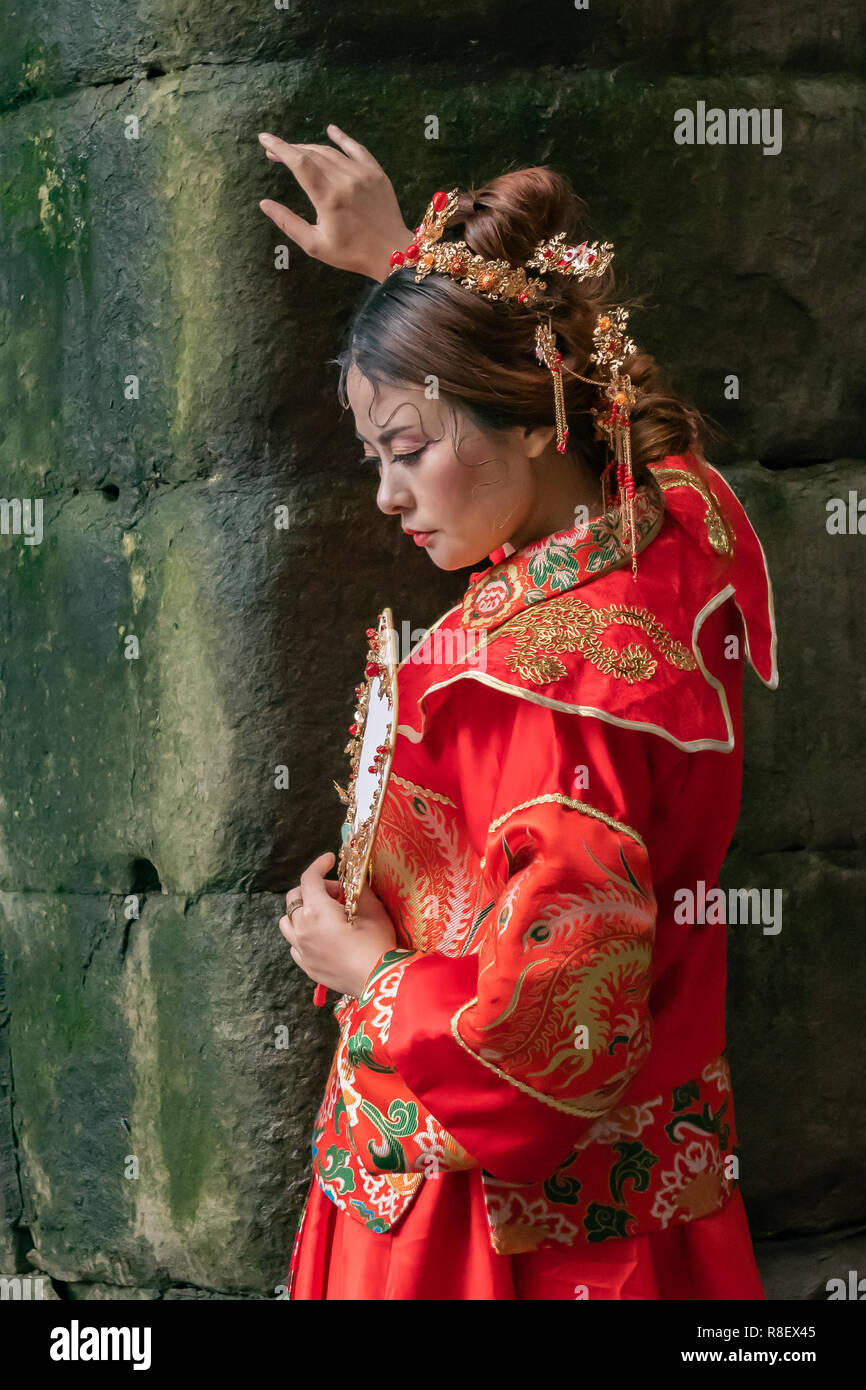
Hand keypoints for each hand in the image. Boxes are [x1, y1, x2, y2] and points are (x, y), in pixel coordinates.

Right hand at [257, 123, 414, 280]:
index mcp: (329, 198)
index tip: (264, 139)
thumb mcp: (315, 245)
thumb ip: (288, 223)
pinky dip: (342, 138)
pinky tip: (330, 129)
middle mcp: (345, 180)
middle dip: (290, 149)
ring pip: (330, 151)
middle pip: (312, 154)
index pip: (299, 163)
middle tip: (274, 153)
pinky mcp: (376, 172)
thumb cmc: (351, 254)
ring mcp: (362, 173)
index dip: (279, 148)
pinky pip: (356, 148)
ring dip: (309, 148)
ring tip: (295, 151)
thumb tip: (264, 204)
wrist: (392, 253)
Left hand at [279, 850, 398, 997]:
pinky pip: (295, 944)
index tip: (328, 859)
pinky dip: (303, 934)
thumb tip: (351, 883)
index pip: (309, 878)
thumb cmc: (376, 942)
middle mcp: (302, 929)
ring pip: (287, 921)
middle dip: (313, 888)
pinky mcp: (306, 966)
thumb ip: (357, 890)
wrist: (378, 980)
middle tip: (336, 893)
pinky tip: (321, 936)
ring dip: (301, 912)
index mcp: (316, 911)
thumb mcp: (372, 909)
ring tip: (323, 914)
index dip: (319, 865)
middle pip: (294, 898)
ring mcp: (301, 950)